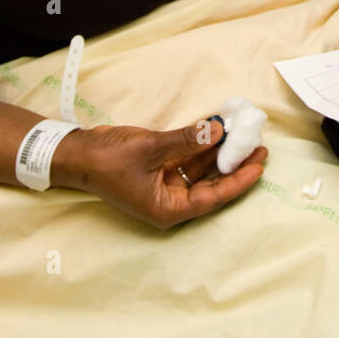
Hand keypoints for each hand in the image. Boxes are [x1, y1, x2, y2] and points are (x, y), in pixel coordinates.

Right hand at [54, 119, 267, 228]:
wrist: (79, 153)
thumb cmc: (110, 161)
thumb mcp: (151, 149)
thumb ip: (186, 140)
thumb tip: (218, 131)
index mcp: (169, 209)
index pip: (213, 197)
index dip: (238, 182)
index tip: (259, 166)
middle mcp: (172, 199)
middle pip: (212, 183)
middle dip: (235, 164)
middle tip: (259, 146)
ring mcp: (167, 183)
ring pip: (203, 168)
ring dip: (221, 151)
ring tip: (244, 133)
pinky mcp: (162, 167)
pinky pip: (190, 157)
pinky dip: (203, 144)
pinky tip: (219, 128)